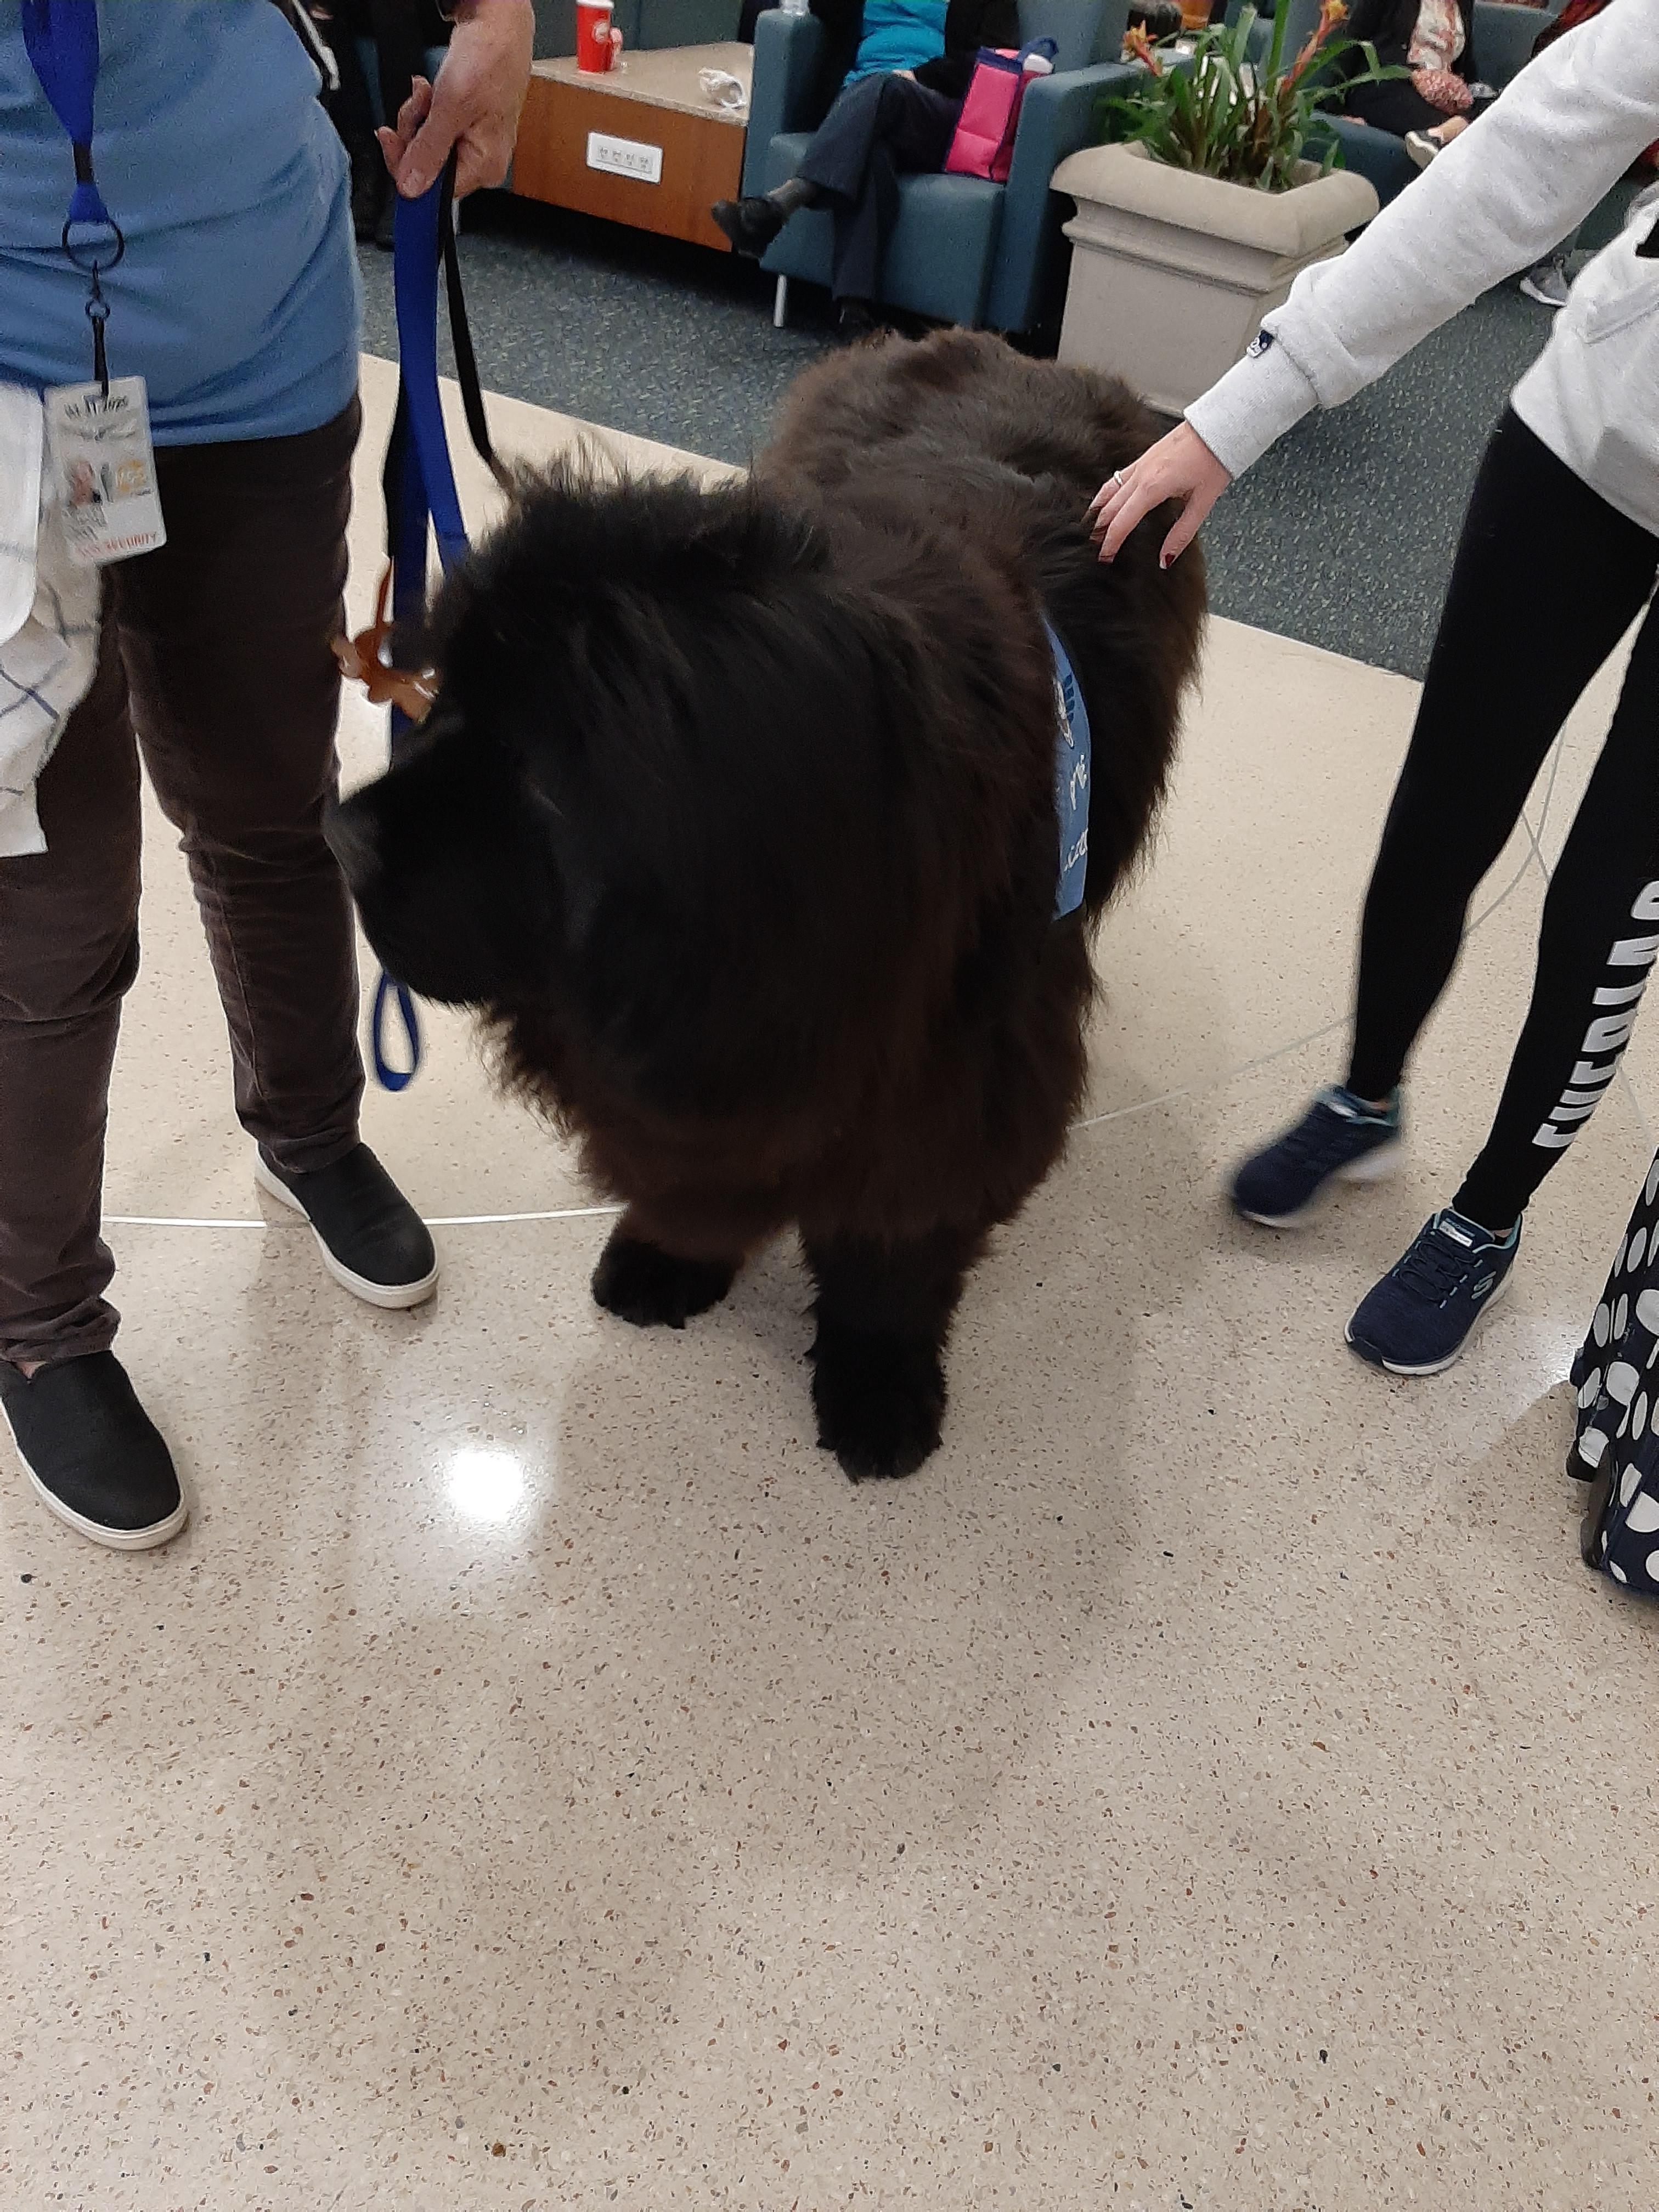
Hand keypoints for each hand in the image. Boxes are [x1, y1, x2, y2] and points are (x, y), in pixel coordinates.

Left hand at [377, 0, 535, 199]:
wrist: (499, 24)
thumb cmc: (489, 59)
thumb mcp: (451, 108)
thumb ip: (428, 151)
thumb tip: (411, 187)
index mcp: (485, 166)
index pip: (435, 189)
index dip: (408, 166)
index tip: (390, 142)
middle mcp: (482, 160)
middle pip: (429, 165)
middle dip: (413, 133)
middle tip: (416, 106)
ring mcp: (474, 141)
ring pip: (427, 144)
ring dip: (417, 116)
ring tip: (426, 92)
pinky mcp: (466, 123)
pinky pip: (434, 127)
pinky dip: (426, 108)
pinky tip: (430, 91)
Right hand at [1087, 419, 1230, 566]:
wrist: (1219, 428)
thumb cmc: (1214, 460)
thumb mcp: (1202, 504)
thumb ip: (1181, 534)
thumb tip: (1166, 559)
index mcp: (1153, 487)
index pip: (1121, 522)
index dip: (1110, 543)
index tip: (1105, 557)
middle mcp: (1141, 474)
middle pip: (1109, 507)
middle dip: (1099, 529)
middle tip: (1094, 548)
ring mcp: (1141, 463)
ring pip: (1109, 489)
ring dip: (1098, 510)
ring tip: (1092, 527)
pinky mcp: (1145, 456)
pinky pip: (1118, 477)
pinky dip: (1108, 492)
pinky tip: (1108, 499)